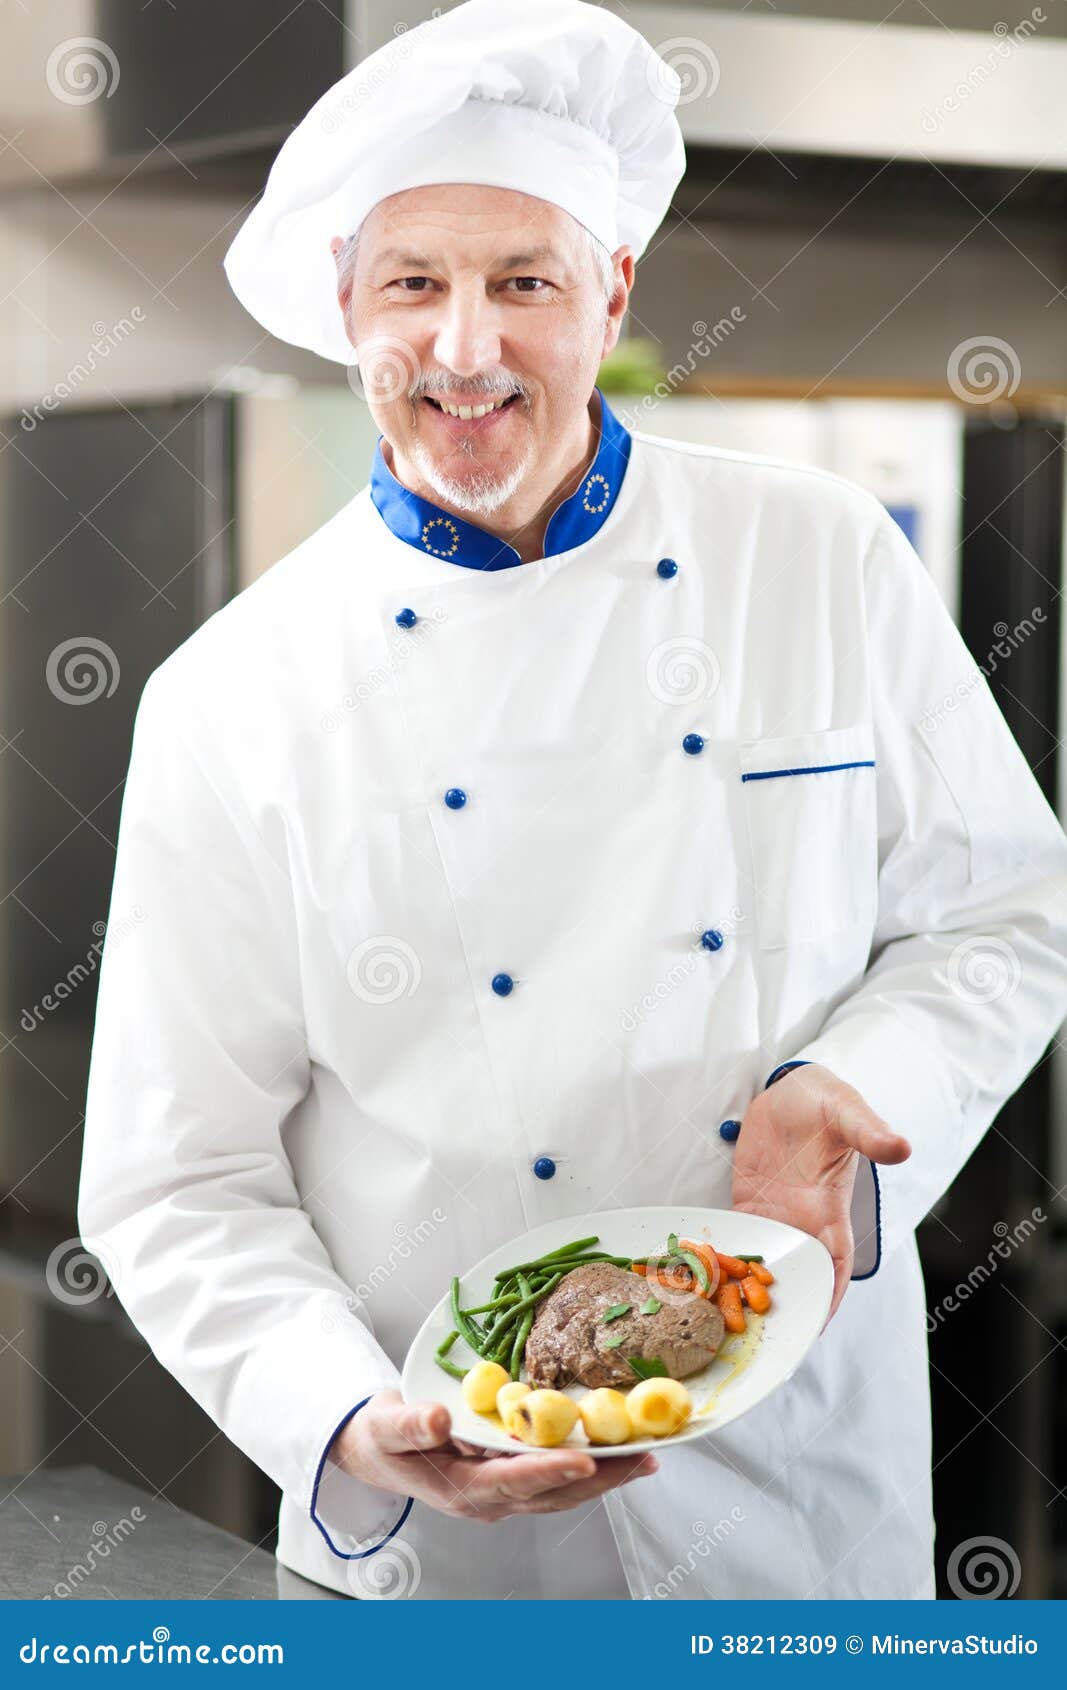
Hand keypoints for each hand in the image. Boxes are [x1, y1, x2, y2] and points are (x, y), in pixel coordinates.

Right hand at [331, 1389, 657, 1521]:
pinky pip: (555, 1479)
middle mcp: (489, 1500)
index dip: (549, 1472)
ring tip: (646, 1458)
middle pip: (552, 1493)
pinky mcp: (510, 1482)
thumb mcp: (385, 1426)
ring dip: (605, 1477)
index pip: (512, 1482)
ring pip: (561, 1491)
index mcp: (461, 1489)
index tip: (585, 1461)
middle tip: (643, 1459)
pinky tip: (615, 1455)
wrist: (377, 1448)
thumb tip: (439, 1417)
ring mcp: (503, 1495)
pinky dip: (588, 1469)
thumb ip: (411, 1424)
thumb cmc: (380, 1436)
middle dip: (600, 1479)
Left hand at [732, 1063, 910, 1319]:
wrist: (792, 1089)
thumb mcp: (847, 1110)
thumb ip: (869, 1131)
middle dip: (786, 1304)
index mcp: (830, 1206)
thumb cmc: (825, 1100)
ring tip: (728, 1323)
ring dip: (750, 1289)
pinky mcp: (748, 1202)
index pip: (834, 1261)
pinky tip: (705, 1283)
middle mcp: (802, 1219)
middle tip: (763, 1337)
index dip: (829, 1293)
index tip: (817, 1323)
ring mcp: (774, 1213)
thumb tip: (901, 1146)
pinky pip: (738, 1238)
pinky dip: (726, 1259)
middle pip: (797, 1272)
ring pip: (765, 1262)